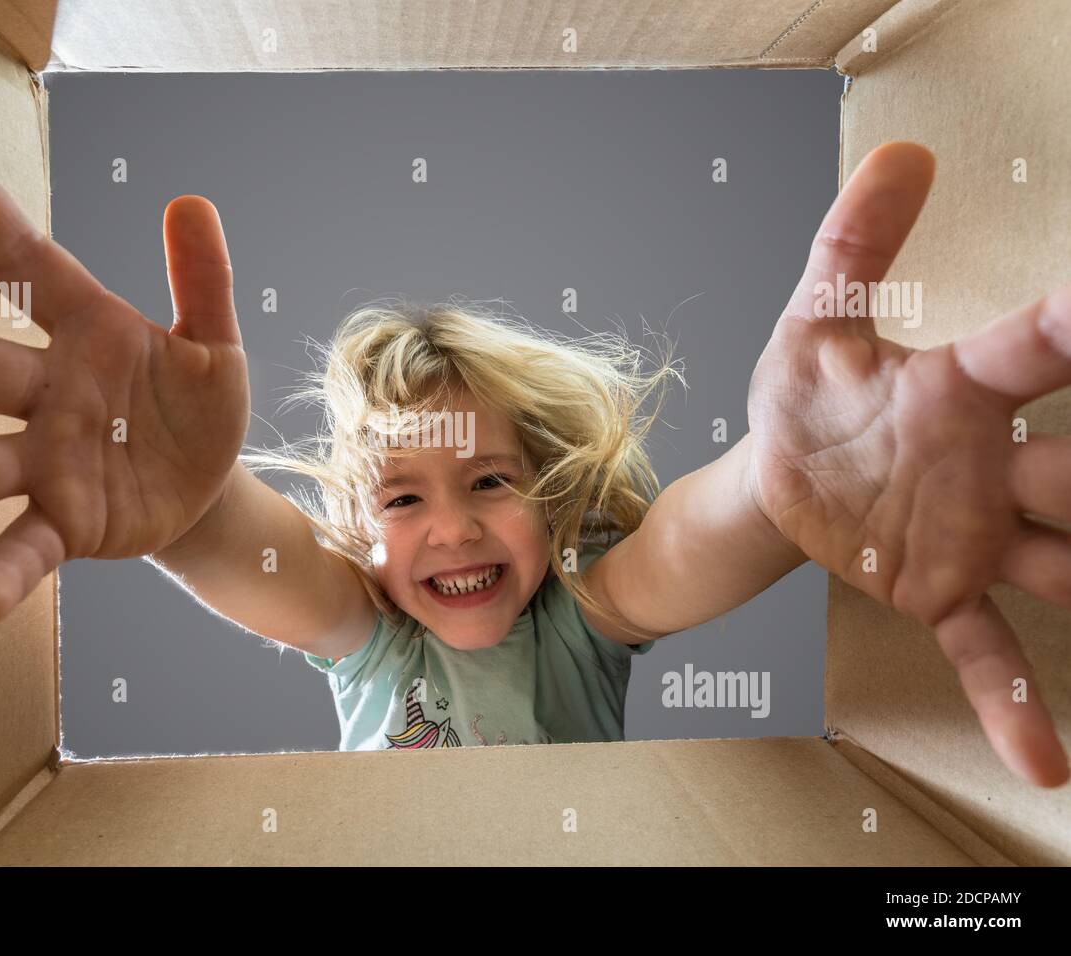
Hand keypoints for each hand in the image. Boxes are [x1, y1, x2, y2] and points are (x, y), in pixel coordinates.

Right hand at [0, 108, 249, 636]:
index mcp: (83, 327)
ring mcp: (47, 463)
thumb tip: (191, 203)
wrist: (209, 490)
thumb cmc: (197, 405)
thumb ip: (204, 281)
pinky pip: (23, 552)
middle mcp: (45, 392)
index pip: (16, 254)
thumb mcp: (215, 342)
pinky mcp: (66, 526)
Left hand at [746, 142, 1070, 787]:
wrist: (779, 479)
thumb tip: (899, 152)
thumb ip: (855, 244)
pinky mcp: (941, 591)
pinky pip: (988, 650)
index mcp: (955, 393)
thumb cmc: (809, 397)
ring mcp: (971, 537)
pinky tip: (1051, 761)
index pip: (1026, 353)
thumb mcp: (817, 320)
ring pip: (1061, 561)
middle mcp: (986, 466)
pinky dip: (1015, 702)